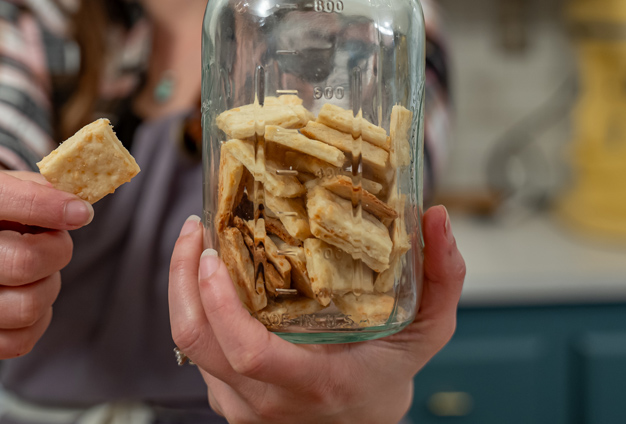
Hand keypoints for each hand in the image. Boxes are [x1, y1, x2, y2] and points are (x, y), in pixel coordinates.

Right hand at [0, 164, 94, 359]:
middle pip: (19, 263)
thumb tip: (77, 211)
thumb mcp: (12, 184)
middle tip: (58, 244)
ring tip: (39, 273)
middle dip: (56, 253)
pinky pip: (16, 342)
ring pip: (24, 308)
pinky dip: (36, 321)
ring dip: (48, 288)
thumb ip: (44, 189)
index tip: (80, 212)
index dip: (41, 204)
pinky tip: (24, 297)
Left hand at [169, 205, 464, 423]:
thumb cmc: (385, 380)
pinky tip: (211, 280)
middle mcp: (265, 400)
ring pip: (189, 346)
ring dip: (183, 289)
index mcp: (311, 382)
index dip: (218, 302)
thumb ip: (442, 279)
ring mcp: (240, 405)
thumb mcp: (426, 334)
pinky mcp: (226, 400)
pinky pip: (197, 353)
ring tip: (199, 243)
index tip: (214, 254)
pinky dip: (197, 311)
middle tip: (196, 230)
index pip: (246, 351)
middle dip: (183, 278)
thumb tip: (439, 219)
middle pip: (198, 340)